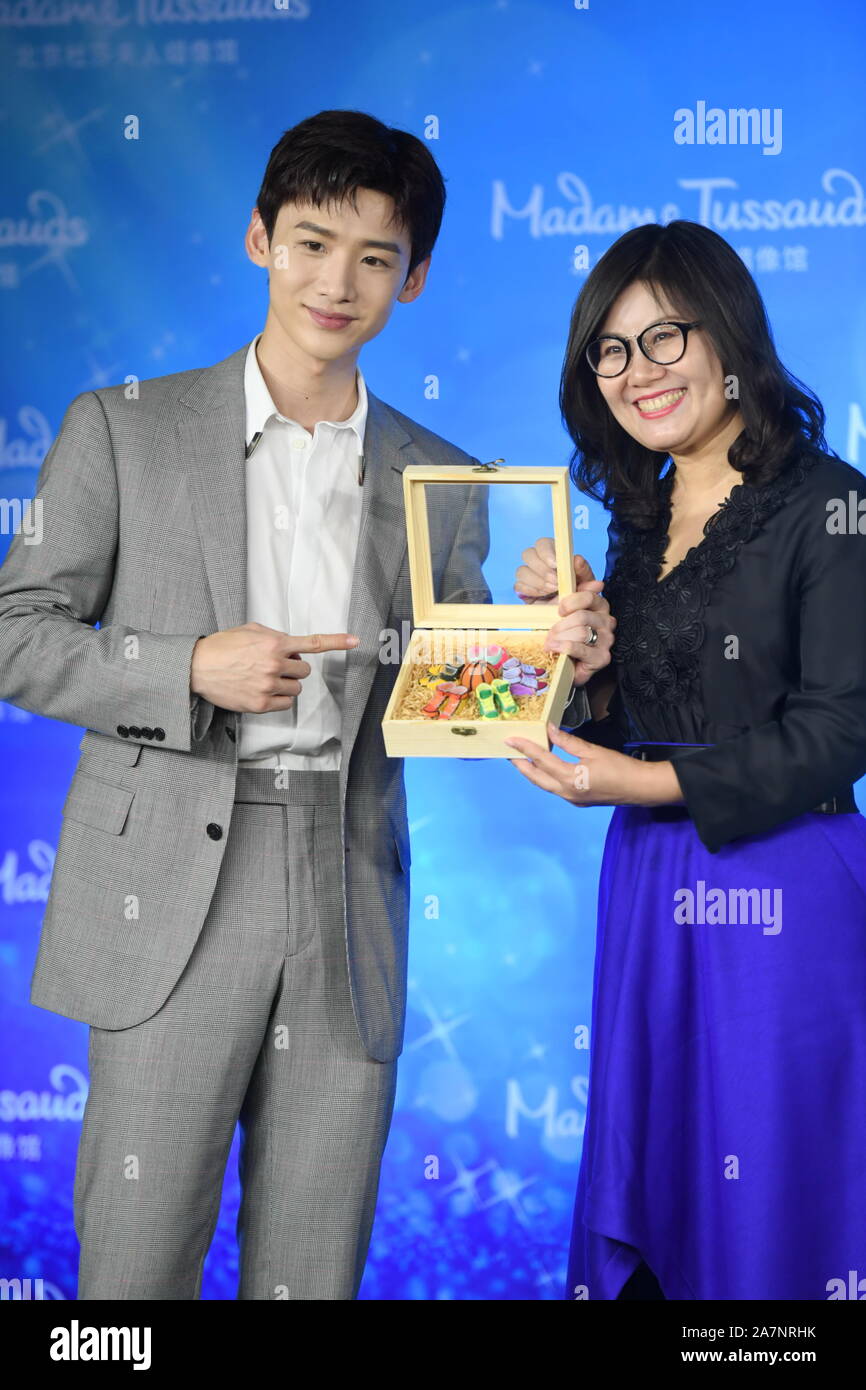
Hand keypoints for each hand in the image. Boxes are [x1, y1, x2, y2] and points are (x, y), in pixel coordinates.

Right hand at [190, 621, 358, 713]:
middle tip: (274, 666)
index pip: (312, 643)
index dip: (336, 641)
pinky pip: (285, 704)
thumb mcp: (250, 630)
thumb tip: (293, 648)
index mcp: (274, 644)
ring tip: (263, 678)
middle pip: (304, 672)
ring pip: (295, 690)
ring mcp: (267, 686)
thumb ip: (275, 636)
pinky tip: (262, 691)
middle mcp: (274, 665)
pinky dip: (279, 699)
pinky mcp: (260, 704)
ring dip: (286, 685)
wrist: (197, 667)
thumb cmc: (222, 647)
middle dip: (293, 669)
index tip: (355, 640)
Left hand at [504, 723, 683, 807]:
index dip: (524, 748)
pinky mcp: (578, 801)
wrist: (641, 789)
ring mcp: (571, 799)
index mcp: (570, 778)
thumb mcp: (593, 751)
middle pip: (536, 777)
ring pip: (544, 785)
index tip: (511, 740)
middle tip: (509, 752)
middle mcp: (566, 792)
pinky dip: (546, 777)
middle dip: (520, 765)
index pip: (541, 760)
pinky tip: (545, 768)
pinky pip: (555, 788)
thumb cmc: (620, 768)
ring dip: (532, 772)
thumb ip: (569, 742)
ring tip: (522, 759)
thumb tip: (550, 730)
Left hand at [514, 540, 615, 686]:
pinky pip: (581, 648)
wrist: (560, 662)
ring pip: (582, 630)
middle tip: (550, 629)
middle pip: (583, 613)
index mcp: (598, 602)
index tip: (559, 607)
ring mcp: (607, 638)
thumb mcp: (556, 605)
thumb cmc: (560, 631)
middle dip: (561, 623)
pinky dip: (564, 647)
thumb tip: (576, 559)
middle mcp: (606, 618)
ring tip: (550, 641)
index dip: (572, 599)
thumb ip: (565, 581)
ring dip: (561, 636)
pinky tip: (555, 648)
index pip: (591, 591)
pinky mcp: (602, 657)